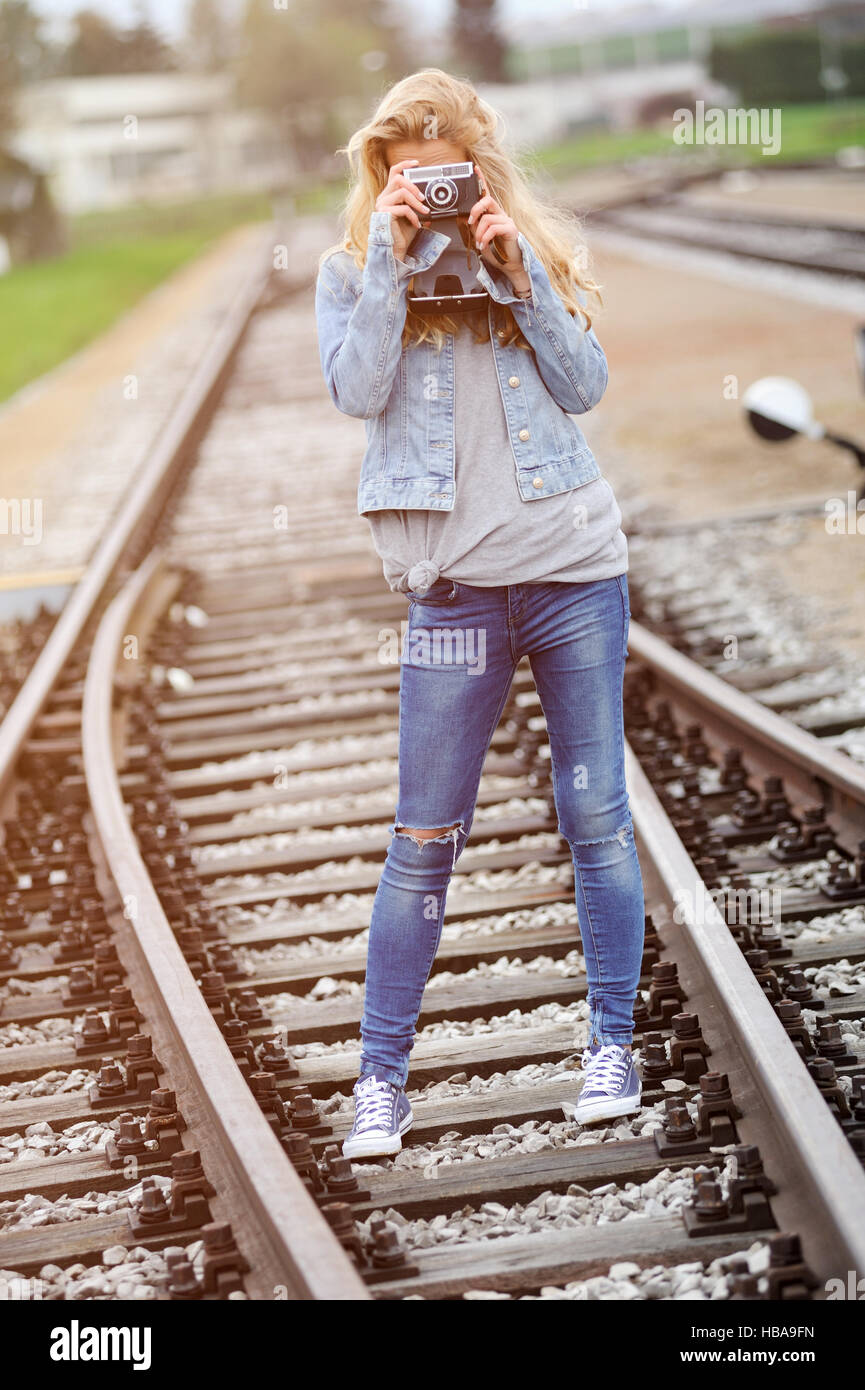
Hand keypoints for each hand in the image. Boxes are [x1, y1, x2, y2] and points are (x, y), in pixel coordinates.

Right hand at [375, 158, 429, 261]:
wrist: (397, 250)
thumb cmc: (403, 234)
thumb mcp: (414, 215)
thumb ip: (418, 204)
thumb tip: (430, 198)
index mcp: (390, 194)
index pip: (394, 172)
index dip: (405, 164)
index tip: (417, 163)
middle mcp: (383, 197)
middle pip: (398, 178)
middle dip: (414, 186)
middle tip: (423, 198)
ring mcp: (382, 205)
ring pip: (401, 192)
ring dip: (416, 201)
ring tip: (424, 212)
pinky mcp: (384, 213)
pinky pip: (403, 208)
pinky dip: (413, 216)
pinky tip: (417, 224)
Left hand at [467, 169, 524, 283]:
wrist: (509, 264)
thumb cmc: (496, 251)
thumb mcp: (480, 236)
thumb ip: (474, 226)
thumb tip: (465, 217)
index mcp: (494, 214)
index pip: (487, 194)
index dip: (482, 180)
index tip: (475, 169)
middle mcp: (501, 214)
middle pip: (487, 200)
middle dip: (475, 210)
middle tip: (470, 223)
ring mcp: (507, 220)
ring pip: (487, 218)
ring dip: (479, 233)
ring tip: (479, 243)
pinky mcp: (511, 229)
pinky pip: (493, 228)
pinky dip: (485, 238)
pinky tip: (484, 245)